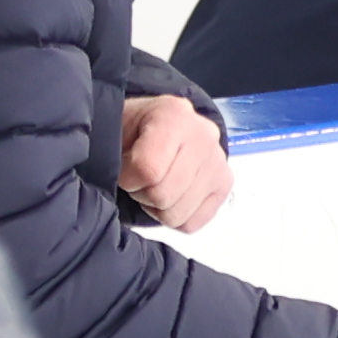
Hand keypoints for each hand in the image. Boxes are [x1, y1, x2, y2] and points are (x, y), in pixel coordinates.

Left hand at [118, 95, 230, 231]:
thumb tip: (123, 184)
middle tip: (138, 179)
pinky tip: (170, 195)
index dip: (126, 178)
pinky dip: (175, 217)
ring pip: (177, 214)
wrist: (155, 125)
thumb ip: (112, 153)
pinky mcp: (225, 185)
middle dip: (142, 193)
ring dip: (157, 207)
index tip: (123, 170)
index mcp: (174, 115)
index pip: (148, 170)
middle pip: (164, 195)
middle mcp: (205, 136)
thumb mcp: (113, 130)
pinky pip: (192, 222)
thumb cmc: (129, 129)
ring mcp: (219, 162)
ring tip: (154, 185)